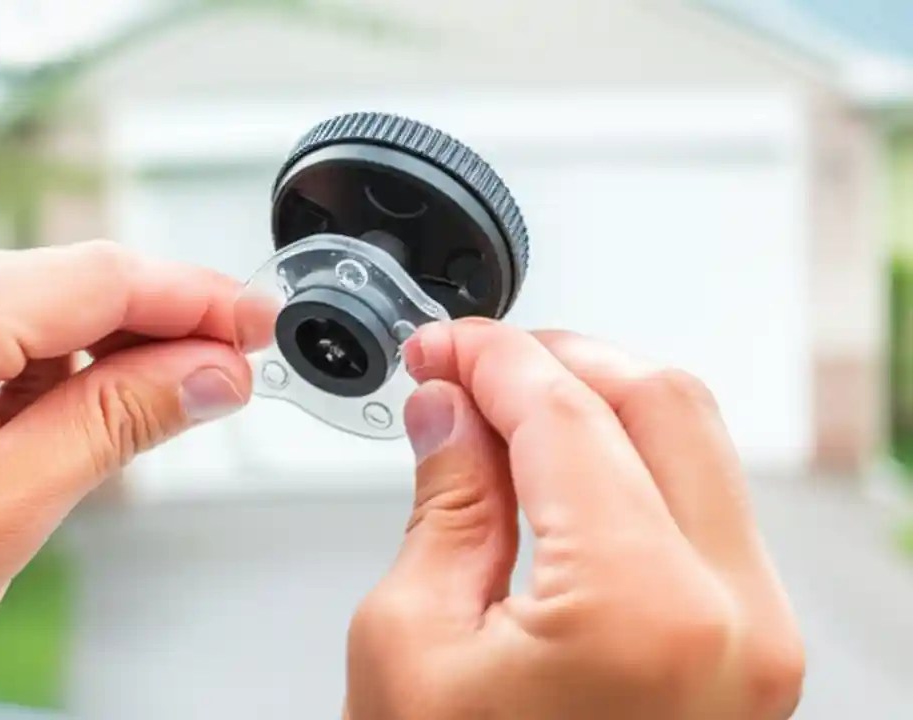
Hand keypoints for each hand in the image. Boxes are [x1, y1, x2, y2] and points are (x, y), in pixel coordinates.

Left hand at [0, 241, 251, 718]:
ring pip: (6, 302)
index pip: (98, 276)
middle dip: (145, 325)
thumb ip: (118, 421)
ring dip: (80, 348)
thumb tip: (211, 371)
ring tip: (132, 414)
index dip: (195, 299)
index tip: (258, 326)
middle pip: (55, 279)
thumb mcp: (6, 513)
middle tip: (219, 377)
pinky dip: (14, 361)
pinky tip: (45, 416)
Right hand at [346, 320, 803, 719]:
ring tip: (502, 418)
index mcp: (640, 610)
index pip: (566, 412)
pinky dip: (631, 468)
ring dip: (598, 406)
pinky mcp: (755, 654)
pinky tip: (559, 472)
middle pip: (658, 401)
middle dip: (554, 360)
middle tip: (467, 367)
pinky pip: (704, 511)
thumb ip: (447, 503)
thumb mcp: (411, 645)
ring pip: (695, 446)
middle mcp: (732, 617)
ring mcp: (759, 639)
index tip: (440, 346)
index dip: (489, 357)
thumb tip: (450, 412)